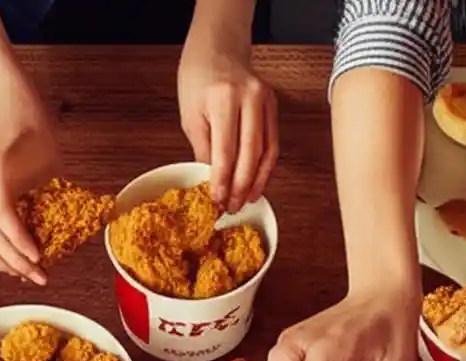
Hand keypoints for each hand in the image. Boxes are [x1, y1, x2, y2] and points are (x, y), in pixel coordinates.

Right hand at [0, 86, 58, 285]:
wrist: (7, 100)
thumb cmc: (34, 123)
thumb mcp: (51, 160)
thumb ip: (53, 197)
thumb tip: (66, 234)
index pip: (1, 217)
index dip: (19, 243)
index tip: (38, 258)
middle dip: (12, 261)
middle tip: (38, 276)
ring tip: (22, 274)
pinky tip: (13, 257)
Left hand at [178, 34, 277, 212]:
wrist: (217, 49)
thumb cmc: (198, 81)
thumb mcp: (191, 116)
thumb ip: (203, 148)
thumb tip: (212, 181)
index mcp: (223, 100)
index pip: (225, 152)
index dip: (223, 181)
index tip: (218, 200)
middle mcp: (249, 99)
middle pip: (250, 154)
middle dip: (242, 186)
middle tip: (233, 207)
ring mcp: (266, 101)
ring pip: (267, 151)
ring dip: (258, 180)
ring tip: (247, 200)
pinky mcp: (274, 105)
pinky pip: (273, 142)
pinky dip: (266, 166)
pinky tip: (258, 181)